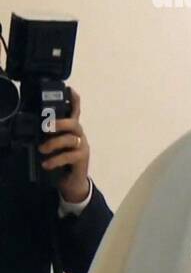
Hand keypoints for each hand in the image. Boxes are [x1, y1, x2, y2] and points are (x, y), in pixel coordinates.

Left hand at [37, 88, 91, 203]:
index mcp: (71, 130)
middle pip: (74, 123)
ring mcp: (82, 146)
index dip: (74, 101)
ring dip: (54, 143)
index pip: (75, 112)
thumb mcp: (53, 147)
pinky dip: (56, 159)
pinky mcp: (82, 158)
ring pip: (70, 139)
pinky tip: (47, 163)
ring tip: (42, 149)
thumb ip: (46, 138)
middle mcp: (78, 135)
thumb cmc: (61, 161)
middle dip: (60, 122)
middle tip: (46, 127)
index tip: (70, 89)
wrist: (71, 182)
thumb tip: (27, 130)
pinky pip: (70, 155)